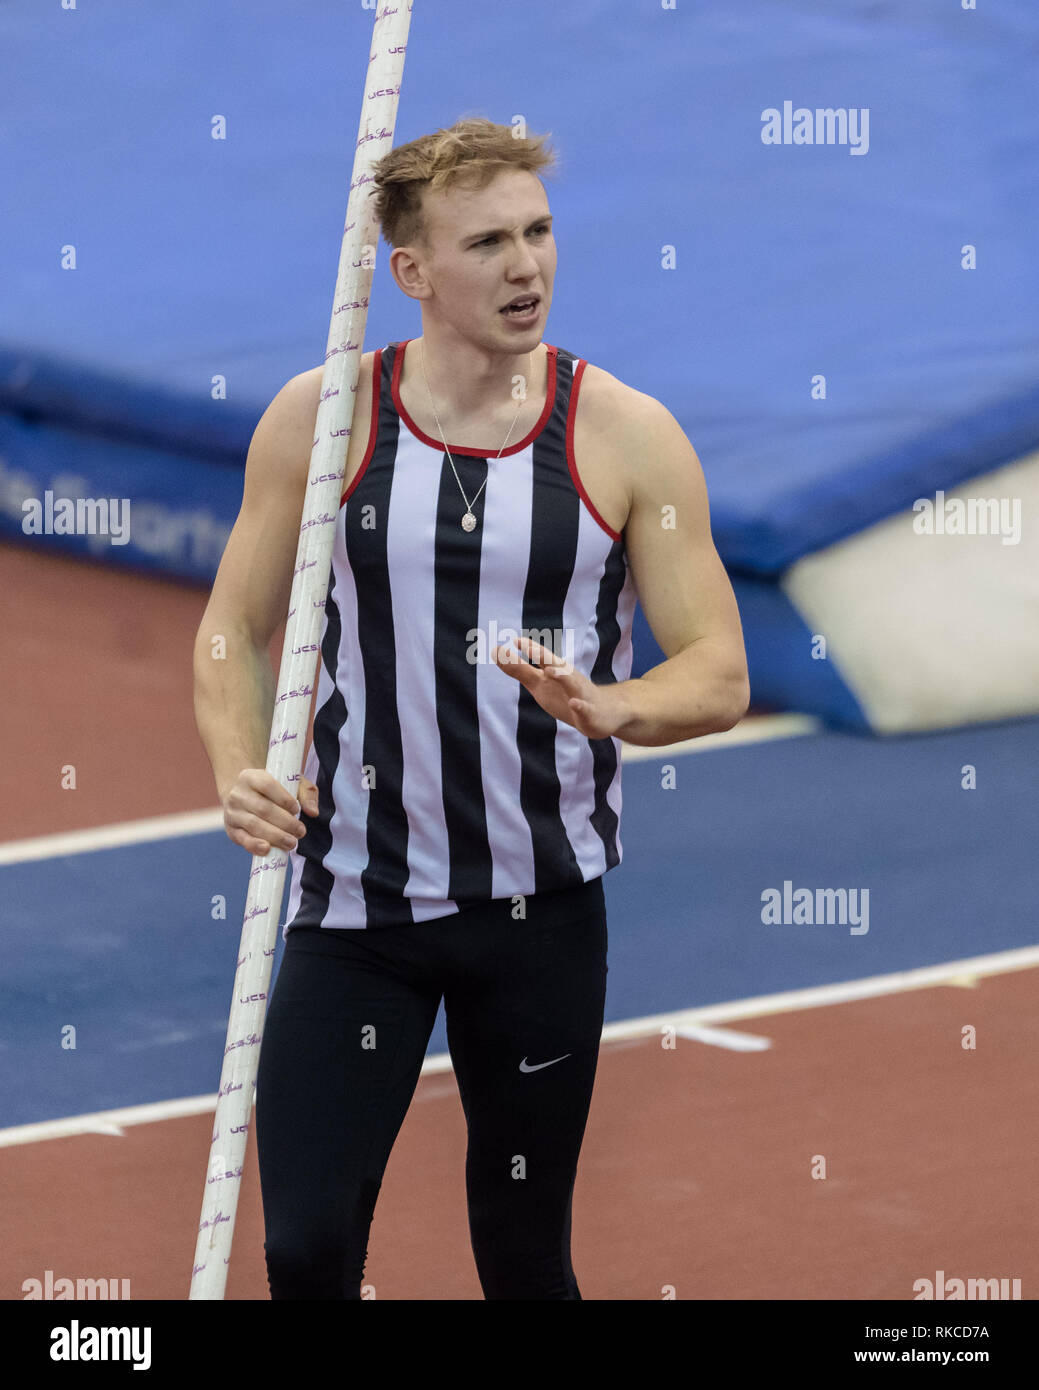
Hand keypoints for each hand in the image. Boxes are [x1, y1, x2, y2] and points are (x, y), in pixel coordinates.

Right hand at [221, 769, 319, 855]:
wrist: (243, 795)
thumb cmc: (272, 790)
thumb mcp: (289, 783)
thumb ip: (306, 793)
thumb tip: (313, 812)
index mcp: (251, 777)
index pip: (267, 786)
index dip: (284, 799)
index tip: (297, 810)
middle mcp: (237, 794)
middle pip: (263, 809)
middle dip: (285, 823)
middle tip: (301, 832)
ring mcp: (232, 812)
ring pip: (254, 825)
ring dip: (275, 836)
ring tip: (292, 843)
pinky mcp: (231, 829)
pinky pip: (242, 839)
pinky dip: (254, 846)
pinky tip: (268, 849)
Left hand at [491, 636, 630, 739]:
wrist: (603, 712)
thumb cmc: (567, 695)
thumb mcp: (538, 682)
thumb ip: (518, 668)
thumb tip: (496, 651)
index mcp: (555, 671)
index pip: (541, 657)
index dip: (528, 648)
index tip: (514, 639)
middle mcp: (568, 678)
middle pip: (554, 664)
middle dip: (541, 654)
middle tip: (525, 645)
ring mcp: (579, 694)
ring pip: (571, 683)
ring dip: (561, 676)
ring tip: (549, 671)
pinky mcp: (588, 713)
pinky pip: (584, 708)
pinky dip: (579, 706)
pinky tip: (574, 704)